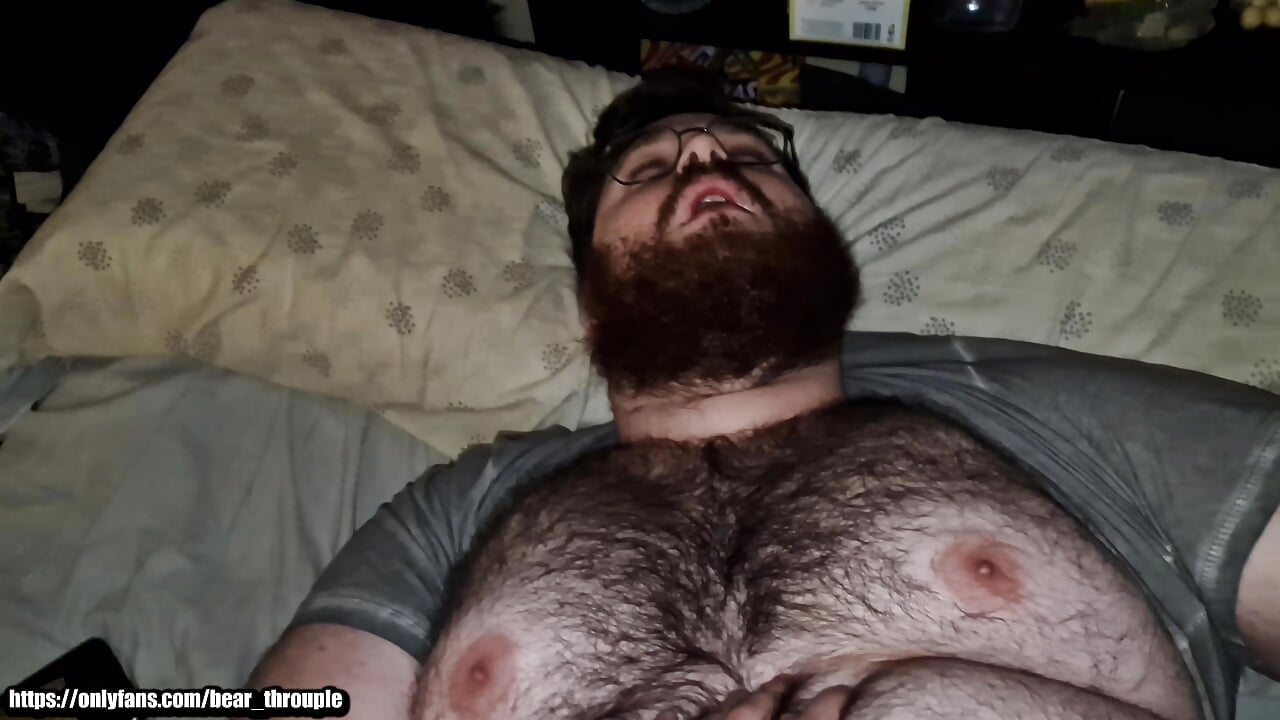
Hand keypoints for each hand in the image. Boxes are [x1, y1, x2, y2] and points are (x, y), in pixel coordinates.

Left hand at [662, 675, 854, 719]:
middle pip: (762, 703)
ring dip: (736, 701)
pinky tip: (675, 714)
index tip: (843, 689)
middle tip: (786, 678)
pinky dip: (681, 719)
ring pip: (724, 708)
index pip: (816, 717)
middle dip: (777, 689)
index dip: (832, 701)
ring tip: (742, 693)